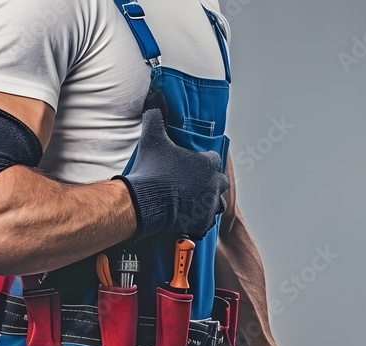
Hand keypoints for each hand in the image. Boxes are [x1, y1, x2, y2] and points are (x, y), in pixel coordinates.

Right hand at [113, 87, 228, 239]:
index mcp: (208, 163)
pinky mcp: (202, 223)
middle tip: (192, 183)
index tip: (193, 164)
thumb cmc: (152, 170)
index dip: (204, 161)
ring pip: (216, 203)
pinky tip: (188, 218)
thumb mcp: (153, 138)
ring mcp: (209, 205)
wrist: (146, 201)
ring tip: (192, 202)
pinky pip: (206, 222)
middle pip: (219, 182)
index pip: (214, 159)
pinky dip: (199, 220)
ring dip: (207, 201)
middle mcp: (214, 184)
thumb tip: (153, 102)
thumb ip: (155, 117)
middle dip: (209, 182)